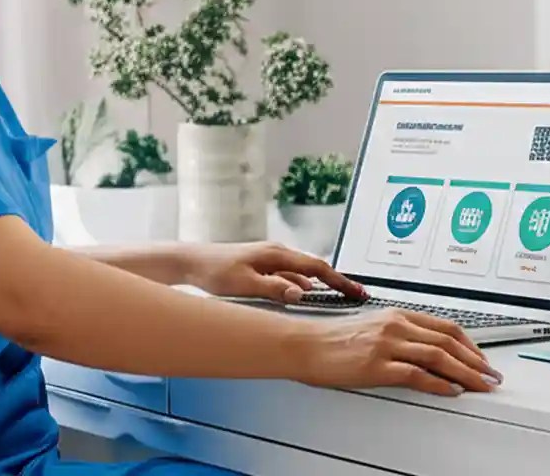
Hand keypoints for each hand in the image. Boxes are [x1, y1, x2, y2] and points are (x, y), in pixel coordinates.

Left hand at [183, 241, 365, 302]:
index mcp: (277, 255)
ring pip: (303, 273)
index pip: (318, 268)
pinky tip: (305, 294)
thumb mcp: (244, 284)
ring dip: (322, 284)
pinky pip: (291, 275)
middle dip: (338, 282)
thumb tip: (302, 293)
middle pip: (316, 268)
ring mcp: (270, 258)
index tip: (358, 292)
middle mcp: (277, 253)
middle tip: (358, 296)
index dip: (340, 281)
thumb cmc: (214, 271)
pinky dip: (304, 285)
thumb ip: (274, 288)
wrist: (191, 262)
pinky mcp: (262, 265)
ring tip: (340, 297)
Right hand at [298, 308, 500, 395]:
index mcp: (396, 314)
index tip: (482, 358)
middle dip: (476, 360)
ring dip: (466, 373)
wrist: (304, 344)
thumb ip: (398, 335)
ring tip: (480, 385)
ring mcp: (387, 344)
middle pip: (448, 341)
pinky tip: (451, 390)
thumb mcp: (371, 328)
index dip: (470, 344)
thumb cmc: (331, 340)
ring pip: (438, 357)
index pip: (445, 326)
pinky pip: (417, 374)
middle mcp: (395, 325)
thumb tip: (424, 351)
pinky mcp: (377, 365)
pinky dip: (439, 383)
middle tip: (491, 376)